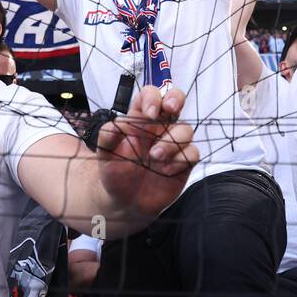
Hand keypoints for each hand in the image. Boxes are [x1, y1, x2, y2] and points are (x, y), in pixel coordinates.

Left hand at [96, 85, 199, 221]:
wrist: (125, 201)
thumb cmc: (115, 172)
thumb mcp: (104, 154)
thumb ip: (107, 136)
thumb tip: (115, 124)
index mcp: (139, 119)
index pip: (150, 95)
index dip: (152, 97)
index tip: (148, 113)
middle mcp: (159, 127)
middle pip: (176, 100)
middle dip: (176, 99)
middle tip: (170, 109)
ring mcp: (173, 143)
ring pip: (186, 129)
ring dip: (172, 141)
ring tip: (155, 157)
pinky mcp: (183, 162)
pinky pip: (192, 152)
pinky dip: (180, 159)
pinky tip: (165, 170)